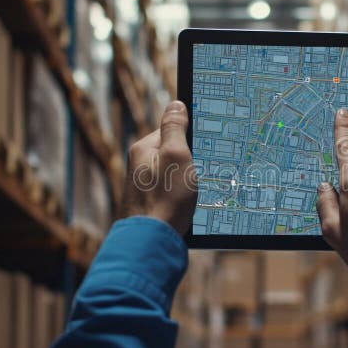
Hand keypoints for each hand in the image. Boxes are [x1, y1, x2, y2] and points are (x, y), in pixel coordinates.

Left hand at [121, 101, 197, 234]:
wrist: (151, 243)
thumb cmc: (165, 199)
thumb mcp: (176, 156)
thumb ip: (175, 128)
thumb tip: (175, 104)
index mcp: (143, 149)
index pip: (171, 128)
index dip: (192, 134)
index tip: (208, 143)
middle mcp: (139, 165)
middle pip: (173, 151)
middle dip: (191, 159)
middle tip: (205, 170)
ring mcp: (143, 186)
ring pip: (174, 173)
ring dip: (188, 179)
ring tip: (198, 191)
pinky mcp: (150, 204)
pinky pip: (171, 191)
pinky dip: (183, 195)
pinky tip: (190, 205)